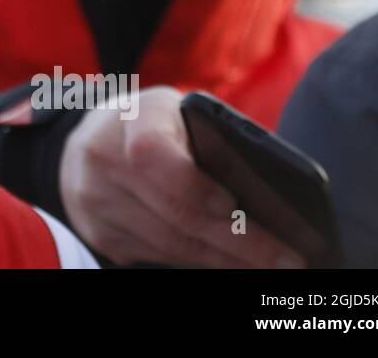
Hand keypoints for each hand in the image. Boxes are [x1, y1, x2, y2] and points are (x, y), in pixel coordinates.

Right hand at [58, 86, 304, 267]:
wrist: (89, 140)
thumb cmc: (152, 123)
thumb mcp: (178, 113)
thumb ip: (211, 138)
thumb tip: (267, 190)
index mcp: (132, 118)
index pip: (153, 153)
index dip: (194, 185)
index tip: (234, 206)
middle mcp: (103, 158)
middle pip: (174, 213)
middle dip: (239, 241)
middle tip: (288, 259)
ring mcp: (96, 200)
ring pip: (171, 243)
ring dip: (226, 260)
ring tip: (271, 266)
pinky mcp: (99, 233)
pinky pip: (158, 255)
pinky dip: (199, 262)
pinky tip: (230, 262)